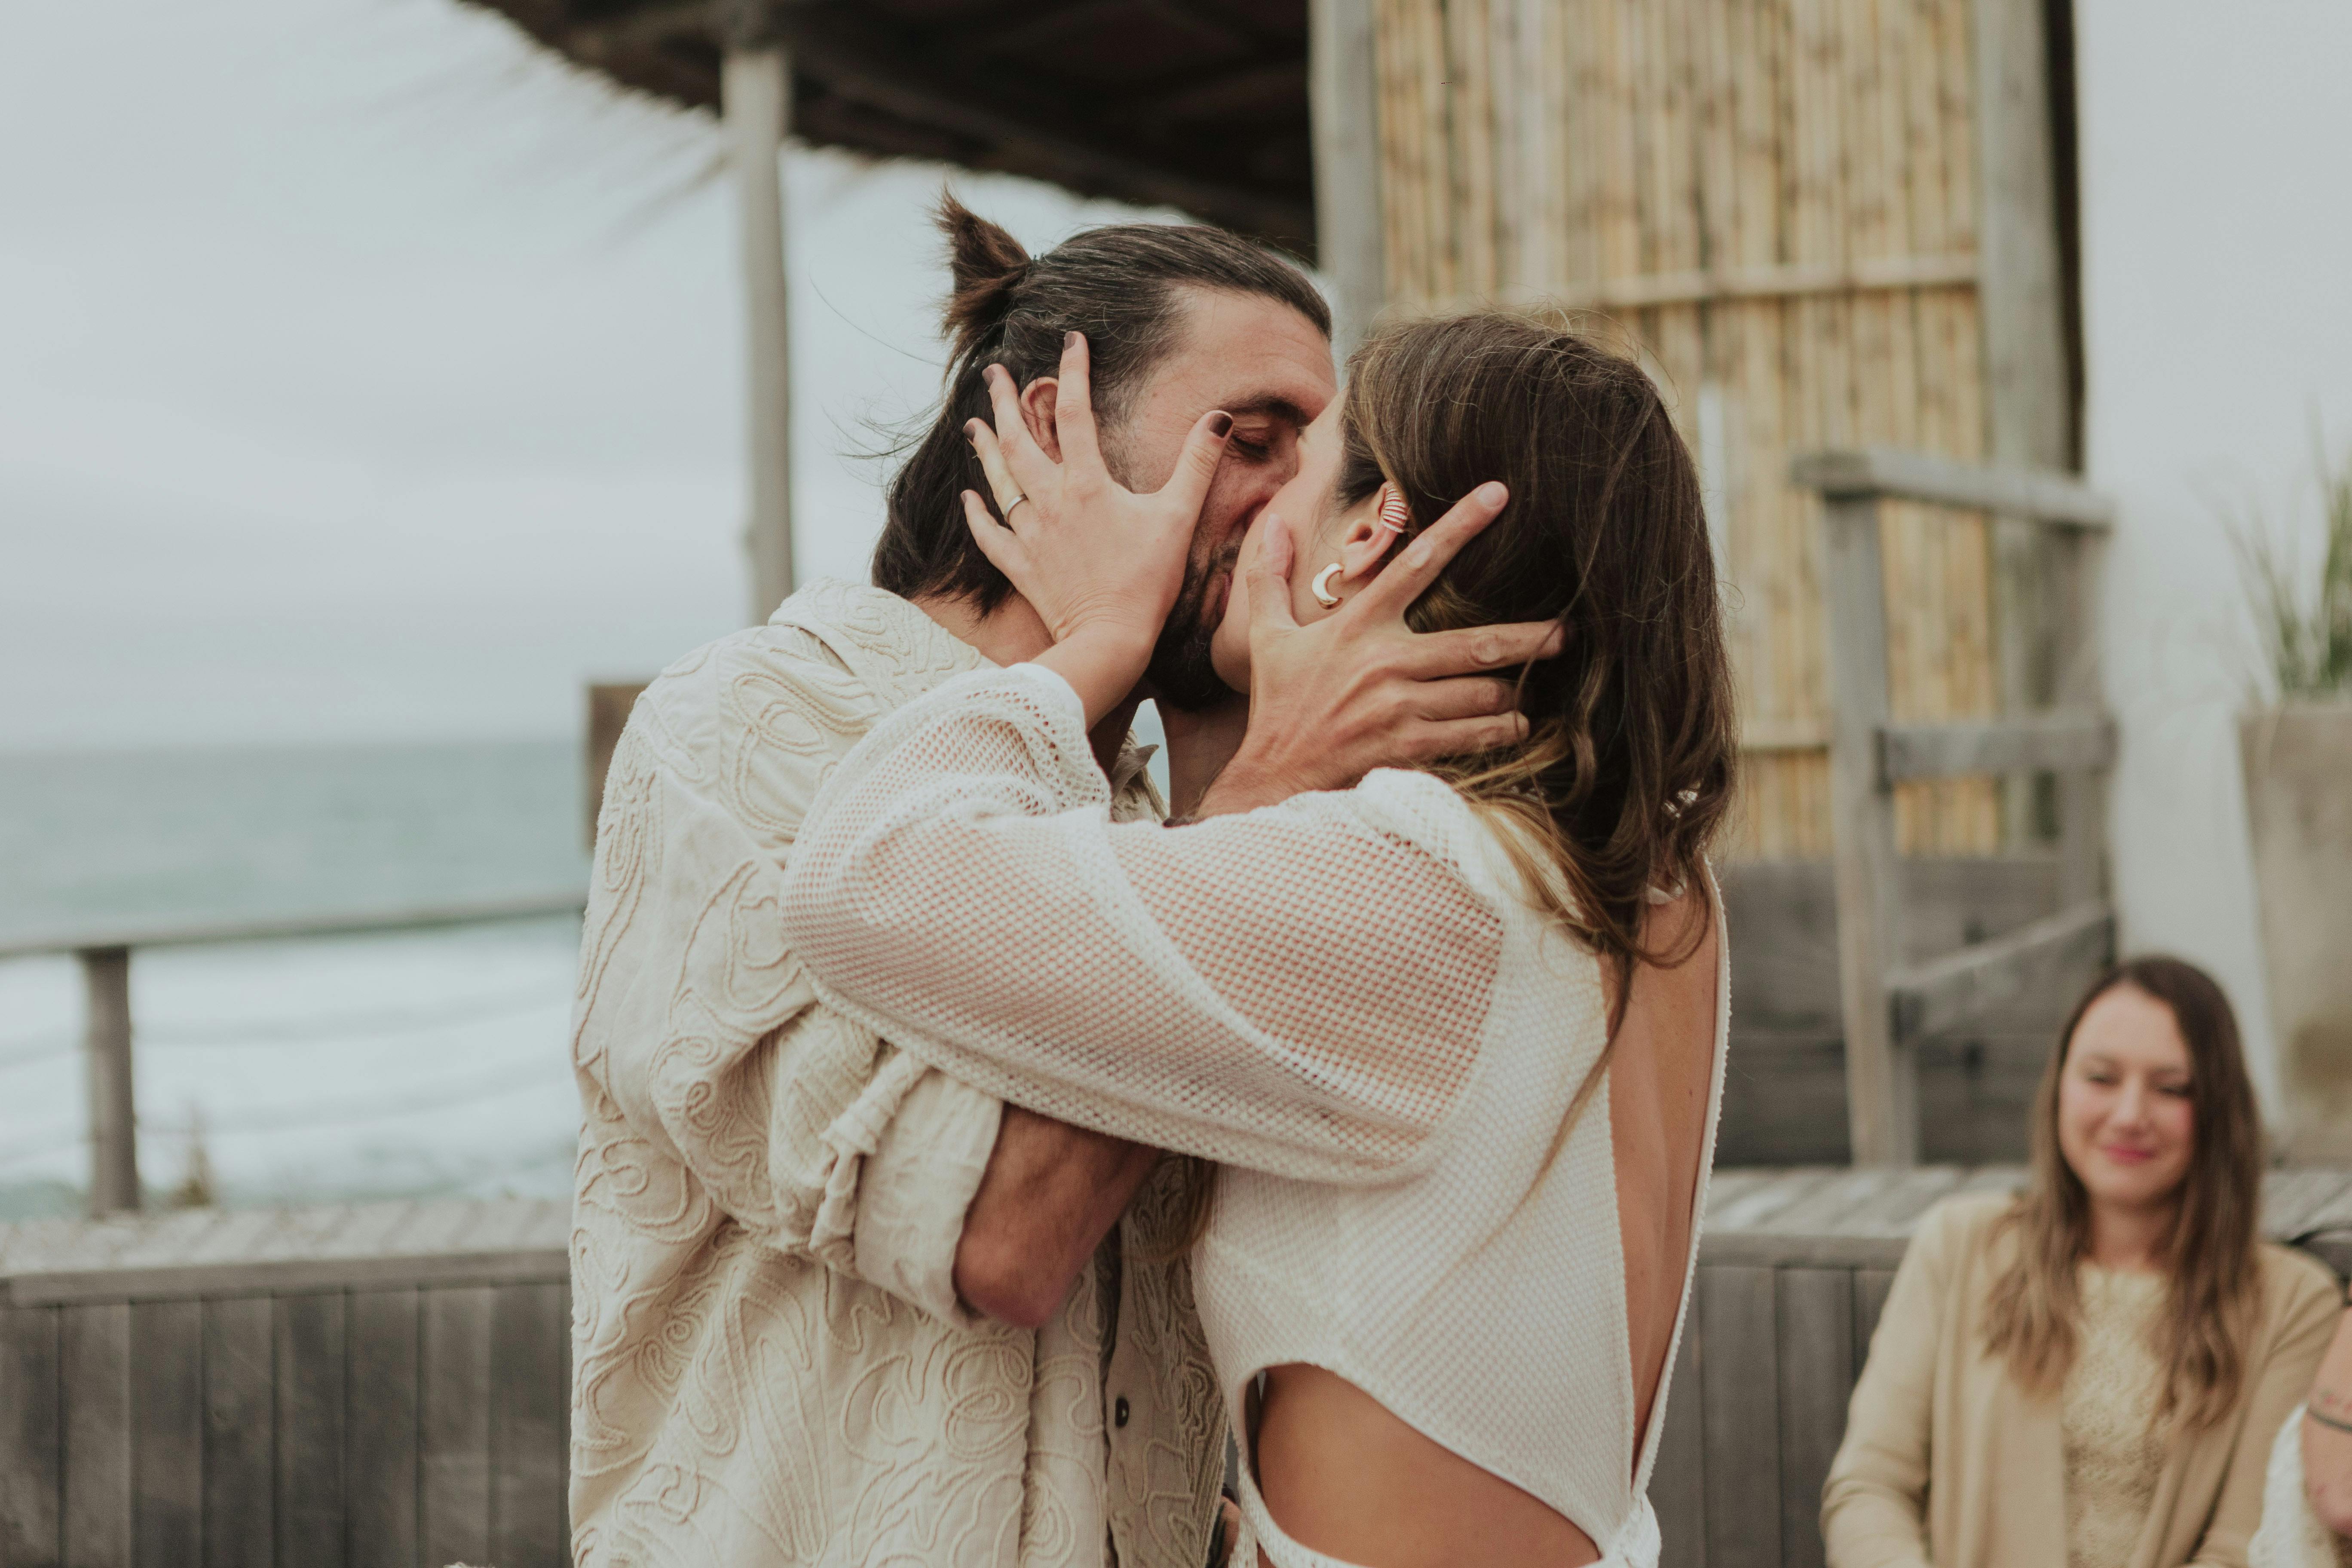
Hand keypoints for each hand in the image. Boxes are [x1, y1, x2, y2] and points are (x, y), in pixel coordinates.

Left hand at [959, 332, 1235, 724]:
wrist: (1108, 640)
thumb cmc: (1147, 581)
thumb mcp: (1178, 517)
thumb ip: (1197, 465)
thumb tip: (1218, 418)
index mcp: (1087, 484)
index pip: (1077, 414)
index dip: (1074, 372)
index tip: (1071, 340)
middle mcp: (1050, 502)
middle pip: (1019, 440)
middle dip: (1005, 401)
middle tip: (994, 373)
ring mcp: (1030, 534)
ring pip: (998, 481)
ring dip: (985, 449)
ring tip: (973, 424)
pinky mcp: (1021, 566)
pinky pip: (990, 534)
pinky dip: (977, 515)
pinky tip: (969, 499)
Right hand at [1199, 482, 1563, 814]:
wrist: (1272, 775)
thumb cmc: (1279, 704)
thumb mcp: (1266, 637)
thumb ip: (1268, 578)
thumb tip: (1270, 525)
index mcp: (1358, 625)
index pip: (1416, 562)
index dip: (1460, 525)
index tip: (1499, 494)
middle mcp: (1384, 660)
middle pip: (1475, 640)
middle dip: (1529, 637)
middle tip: (1568, 630)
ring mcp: (1399, 705)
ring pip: (1481, 692)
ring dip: (1513, 691)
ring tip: (1532, 687)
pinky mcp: (1408, 745)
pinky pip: (1472, 734)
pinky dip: (1501, 730)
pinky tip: (1518, 726)